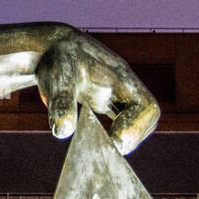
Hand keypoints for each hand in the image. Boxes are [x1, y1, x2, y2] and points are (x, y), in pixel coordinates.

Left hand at [34, 29, 159, 153]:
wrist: (50, 49)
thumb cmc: (56, 61)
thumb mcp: (57, 80)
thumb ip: (61, 104)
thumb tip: (63, 131)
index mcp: (121, 77)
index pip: (147, 107)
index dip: (136, 127)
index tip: (113, 140)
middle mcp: (124, 86)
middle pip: (148, 117)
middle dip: (132, 136)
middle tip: (107, 150)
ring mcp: (117, 94)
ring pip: (136, 120)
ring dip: (124, 137)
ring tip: (99, 147)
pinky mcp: (105, 101)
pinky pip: (121, 121)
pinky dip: (113, 135)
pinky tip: (94, 142)